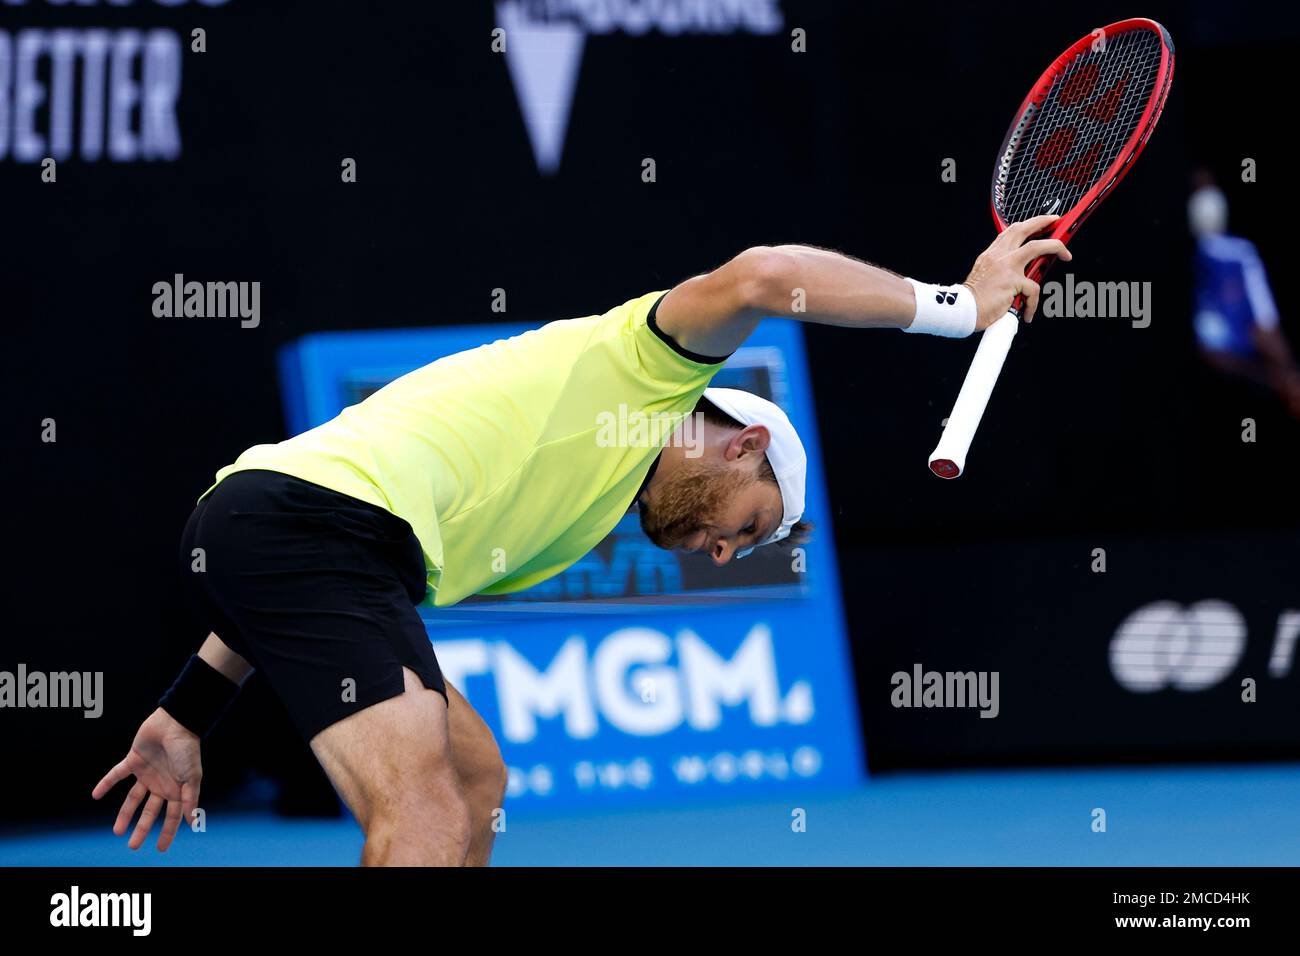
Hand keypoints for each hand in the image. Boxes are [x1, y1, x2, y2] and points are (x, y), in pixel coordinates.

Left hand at [92, 707, 202, 851]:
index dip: (167, 832)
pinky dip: (106, 784)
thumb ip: (190, 799)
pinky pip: (117, 775)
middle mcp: (161, 784)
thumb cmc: (187, 750)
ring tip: (116, 831)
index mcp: (176, 789)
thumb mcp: (192, 777)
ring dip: (125, 814)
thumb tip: (192, 822)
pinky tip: (95, 795)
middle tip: (132, 845)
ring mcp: (147, 773)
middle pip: (150, 811)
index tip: (160, 848)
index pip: (171, 816)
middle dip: (142, 828)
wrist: (175, 723)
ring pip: (133, 798)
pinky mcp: (134, 761)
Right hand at [962, 214, 1071, 329]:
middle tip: (1056, 220)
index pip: (1011, 232)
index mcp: (991, 254)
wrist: (962, 311)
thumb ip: (999, 269)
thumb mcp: (984, 276)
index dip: (1028, 225)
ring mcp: (1006, 267)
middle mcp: (998, 256)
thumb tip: (1022, 272)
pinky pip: (1033, 289)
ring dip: (1055, 246)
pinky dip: (1033, 302)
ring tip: (1066, 254)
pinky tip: (1028, 312)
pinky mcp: (1012, 282)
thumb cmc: (972, 300)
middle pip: (1023, 229)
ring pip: (1037, 247)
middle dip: (1043, 221)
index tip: (1040, 222)